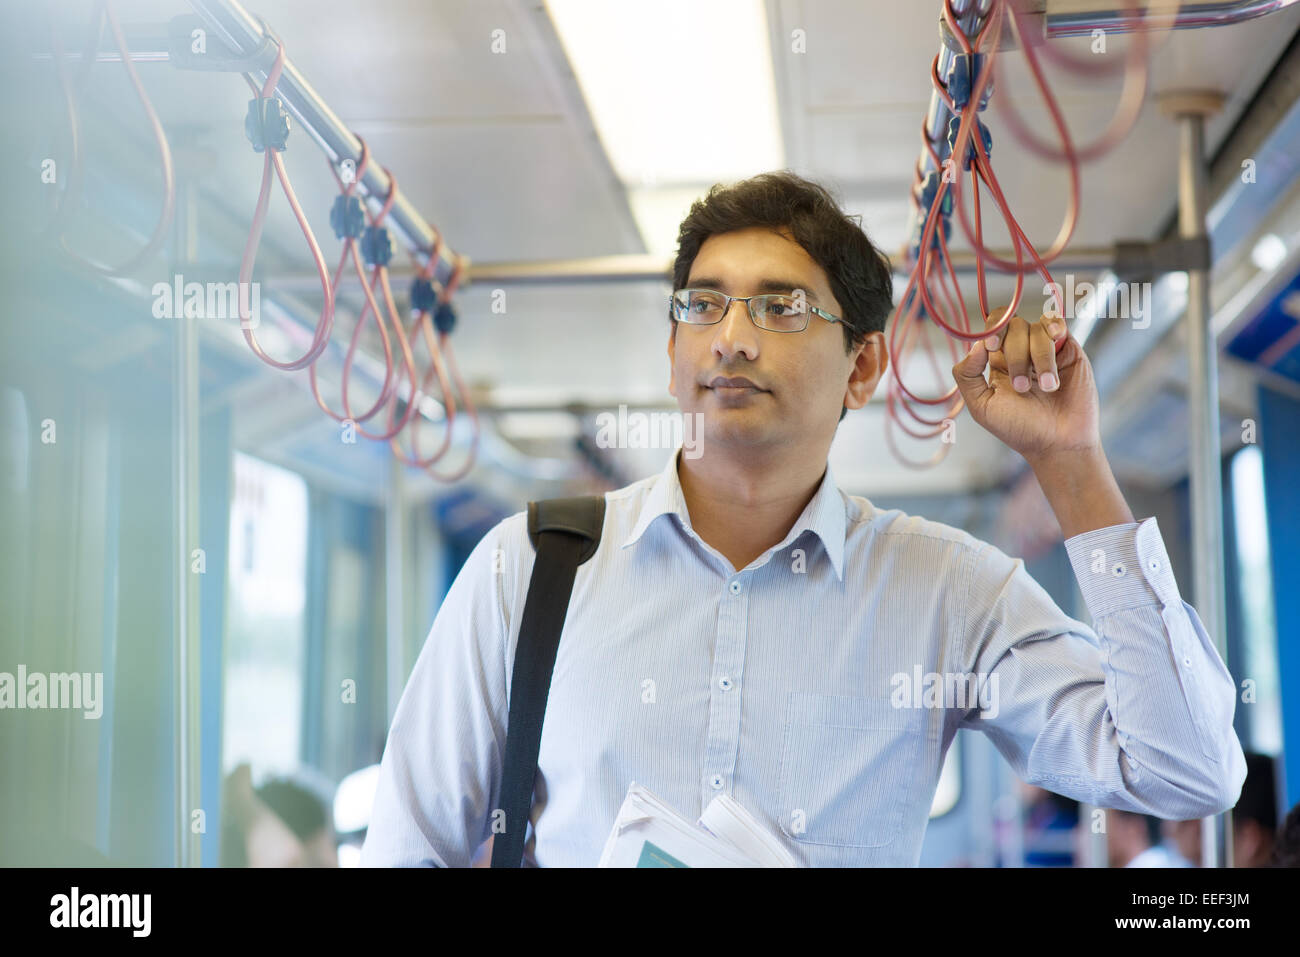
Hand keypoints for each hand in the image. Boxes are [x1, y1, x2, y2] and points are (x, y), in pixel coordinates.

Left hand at [950, 308, 1099, 461]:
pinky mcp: (1068, 349)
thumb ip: (968, 374)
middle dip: (1016, 356)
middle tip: (1022, 387)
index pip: (992, 329)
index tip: (991, 347)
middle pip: (1013, 326)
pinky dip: (1054, 328)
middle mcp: (1020, 352)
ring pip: (1036, 328)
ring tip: (1047, 387)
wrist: (1060, 442)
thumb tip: (975, 344)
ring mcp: (1044, 349)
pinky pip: (1057, 324)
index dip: (991, 330)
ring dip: (1040, 357)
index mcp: (997, 362)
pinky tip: (1057, 342)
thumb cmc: (1021, 429)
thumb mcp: (982, 407)